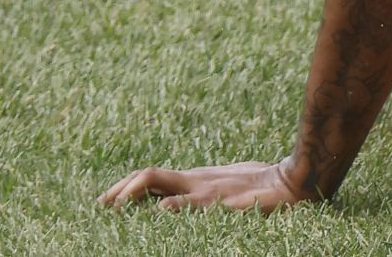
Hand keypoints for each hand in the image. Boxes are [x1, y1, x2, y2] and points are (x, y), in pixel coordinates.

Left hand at [97, 160, 311, 211]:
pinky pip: (189, 205)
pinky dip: (170, 210)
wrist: (291, 183)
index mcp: (195, 179)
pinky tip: (158, 214)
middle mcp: (196, 182)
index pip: (152, 177)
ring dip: (134, 195)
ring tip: (113, 210)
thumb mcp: (229, 184)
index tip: (106, 201)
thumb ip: (207, 190)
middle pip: (149, 176)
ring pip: (161, 185)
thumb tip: (183, 202)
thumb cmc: (261, 185)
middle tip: (100, 207)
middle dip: (120, 190)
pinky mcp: (222, 202)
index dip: (126, 187)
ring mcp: (206, 192)